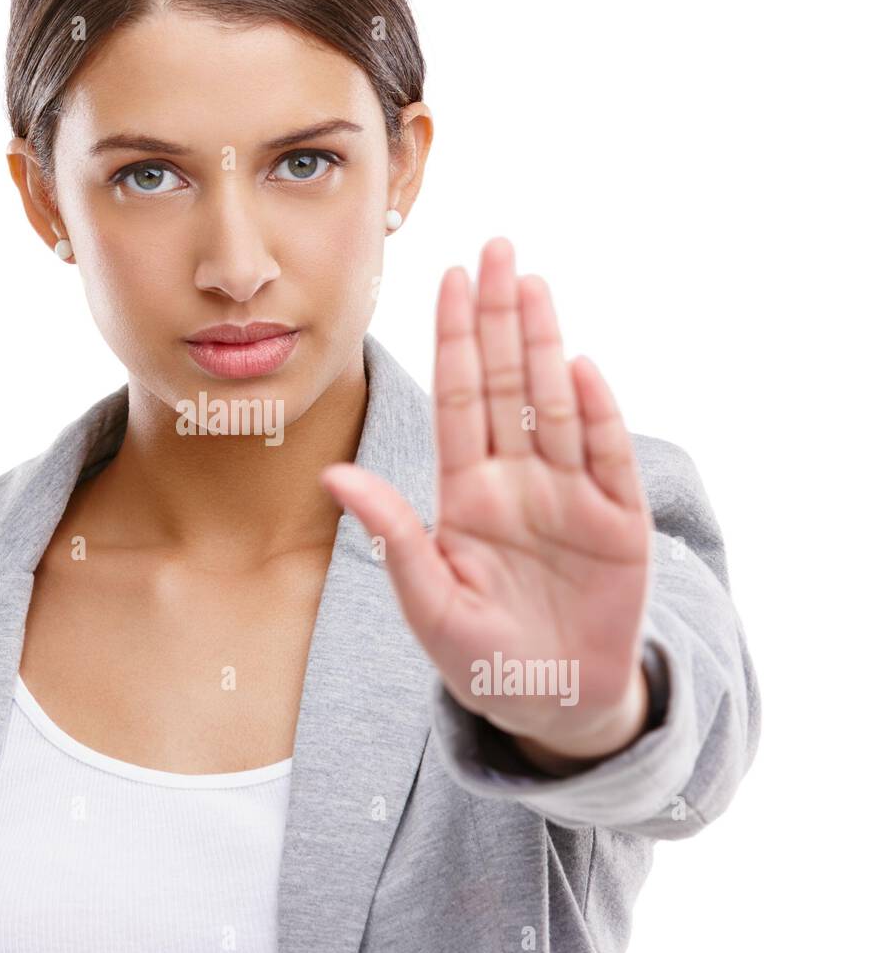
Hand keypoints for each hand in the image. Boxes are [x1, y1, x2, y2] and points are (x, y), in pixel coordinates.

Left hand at [320, 238, 653, 764]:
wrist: (552, 705)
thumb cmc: (480, 656)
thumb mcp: (428, 601)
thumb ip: (392, 535)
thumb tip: (332, 475)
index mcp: (467, 491)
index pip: (460, 399)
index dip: (455, 339)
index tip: (450, 278)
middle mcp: (519, 479)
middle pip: (507, 384)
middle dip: (499, 317)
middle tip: (497, 248)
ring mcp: (571, 495)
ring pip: (556, 404)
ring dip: (543, 344)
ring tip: (533, 284)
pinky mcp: (619, 522)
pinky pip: (608, 458)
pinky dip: (597, 415)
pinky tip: (579, 367)